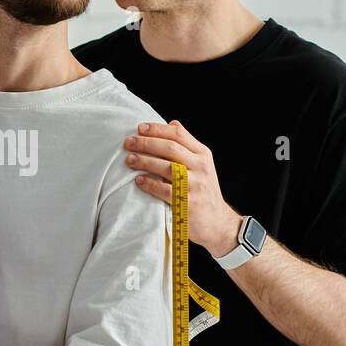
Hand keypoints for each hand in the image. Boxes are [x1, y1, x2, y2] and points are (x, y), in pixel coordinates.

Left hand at [123, 120, 243, 256]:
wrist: (217, 222)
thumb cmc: (203, 191)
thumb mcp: (201, 165)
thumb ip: (187, 146)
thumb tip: (171, 122)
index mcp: (203, 154)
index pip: (179, 134)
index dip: (157, 129)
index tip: (140, 128)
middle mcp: (201, 167)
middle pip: (170, 148)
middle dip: (146, 143)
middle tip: (128, 142)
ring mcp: (195, 185)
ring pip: (166, 167)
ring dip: (144, 161)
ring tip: (129, 159)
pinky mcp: (187, 203)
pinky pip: (164, 190)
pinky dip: (149, 183)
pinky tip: (137, 180)